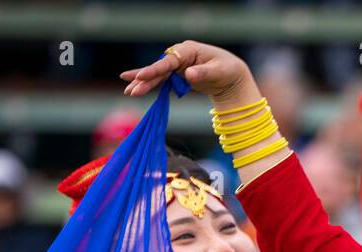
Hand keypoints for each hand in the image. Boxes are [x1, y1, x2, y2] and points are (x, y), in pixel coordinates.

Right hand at [121, 40, 249, 101]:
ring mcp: (178, 65)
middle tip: (131, 89)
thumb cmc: (228, 70)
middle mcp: (180, 55)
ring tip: (129, 91)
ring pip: (158, 75)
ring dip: (143, 83)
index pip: (169, 60)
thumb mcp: (220, 71)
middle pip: (159, 68)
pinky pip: (162, 80)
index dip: (155, 69)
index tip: (142, 76)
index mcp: (189, 50)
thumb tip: (189, 74)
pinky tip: (136, 88)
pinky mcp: (178, 75)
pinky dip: (150, 84)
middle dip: (145, 78)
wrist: (232, 77)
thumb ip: (204, 73)